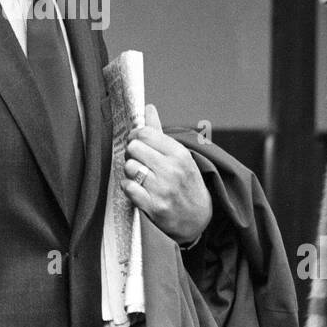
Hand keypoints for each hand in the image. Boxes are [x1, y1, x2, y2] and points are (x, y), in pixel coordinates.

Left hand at [120, 104, 211, 245]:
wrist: (199, 218)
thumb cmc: (186, 183)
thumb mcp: (179, 156)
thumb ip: (159, 132)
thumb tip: (148, 107)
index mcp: (179, 154)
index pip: (144, 134)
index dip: (135, 136)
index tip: (137, 143)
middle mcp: (172, 170)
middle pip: (133, 148)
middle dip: (132, 153)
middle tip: (138, 160)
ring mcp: (162, 190)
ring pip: (129, 167)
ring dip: (130, 171)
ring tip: (139, 175)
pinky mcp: (154, 207)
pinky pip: (128, 188)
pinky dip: (128, 187)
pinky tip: (136, 188)